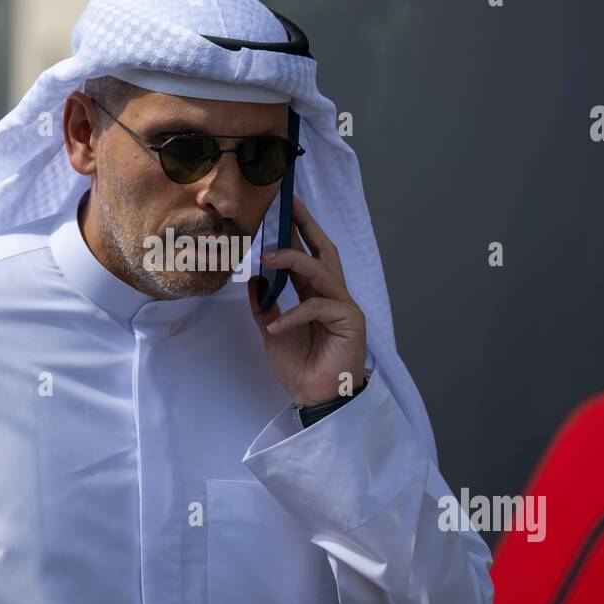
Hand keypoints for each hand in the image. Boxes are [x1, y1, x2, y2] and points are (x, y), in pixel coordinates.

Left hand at [248, 196, 366, 405]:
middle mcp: (332, 295)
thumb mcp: (272, 330)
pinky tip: (276, 327)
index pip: (307, 255)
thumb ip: (264, 305)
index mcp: (315, 294)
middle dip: (306, 226)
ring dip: (294, 260)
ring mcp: (344, 306)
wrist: (314, 398)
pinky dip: (293, 314)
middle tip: (290, 205)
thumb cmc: (300, 366)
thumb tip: (254, 278)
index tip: (284, 207)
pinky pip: (318, 306)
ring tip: (267, 256)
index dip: (297, 231)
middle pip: (323, 250)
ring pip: (321, 271)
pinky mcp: (350, 321)